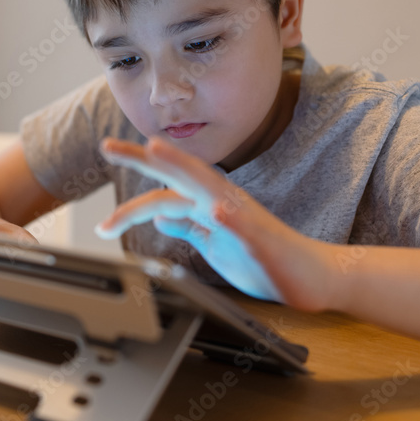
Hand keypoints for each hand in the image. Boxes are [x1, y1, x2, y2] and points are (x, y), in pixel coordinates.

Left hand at [94, 137, 335, 310]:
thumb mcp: (215, 242)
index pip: (165, 183)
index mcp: (209, 203)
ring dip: (181, 166)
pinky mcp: (262, 240)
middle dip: (143, 157)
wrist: (313, 276)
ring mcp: (242, 218)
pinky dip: (228, 216)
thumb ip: (189, 227)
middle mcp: (222, 201)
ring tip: (154, 149)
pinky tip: (214, 208)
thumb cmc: (265, 259)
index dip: (136, 168)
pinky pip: (243, 226)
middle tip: (107, 144)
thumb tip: (160, 215)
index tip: (106, 151)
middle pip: (179, 173)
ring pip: (207, 186)